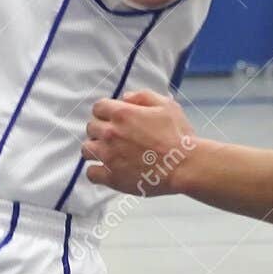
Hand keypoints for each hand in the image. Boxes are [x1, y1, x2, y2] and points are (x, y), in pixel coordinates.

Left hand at [82, 89, 197, 195]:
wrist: (185, 166)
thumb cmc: (178, 136)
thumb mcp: (166, 105)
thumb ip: (143, 96)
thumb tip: (125, 97)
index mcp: (122, 114)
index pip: (98, 107)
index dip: (106, 111)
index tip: (114, 118)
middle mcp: (110, 133)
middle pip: (91, 127)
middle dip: (101, 129)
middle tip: (115, 136)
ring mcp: (109, 156)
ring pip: (87, 149)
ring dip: (96, 148)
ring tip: (109, 152)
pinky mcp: (112, 177)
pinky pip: (91, 173)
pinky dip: (97, 171)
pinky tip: (107, 170)